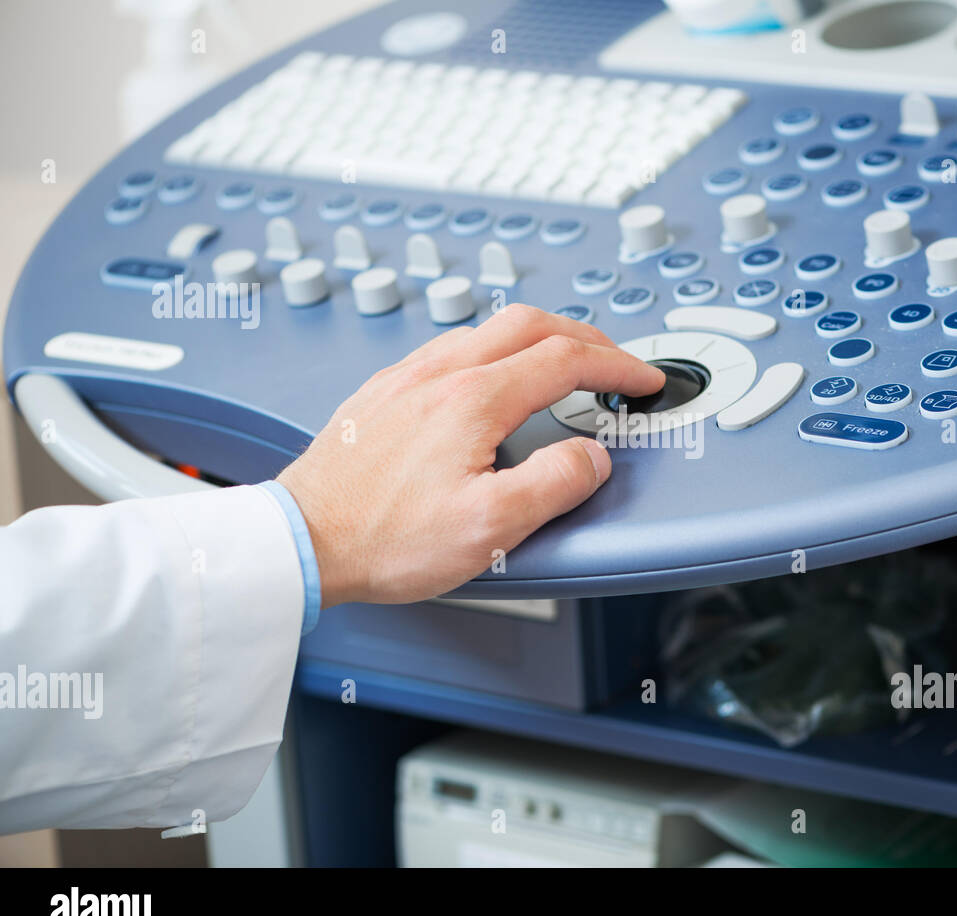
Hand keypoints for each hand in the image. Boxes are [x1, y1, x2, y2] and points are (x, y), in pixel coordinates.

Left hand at [276, 304, 664, 606]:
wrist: (302, 540)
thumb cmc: (384, 539)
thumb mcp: (490, 529)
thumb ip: (555, 484)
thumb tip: (591, 456)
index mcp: (472, 400)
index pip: (567, 359)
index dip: (618, 365)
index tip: (642, 378)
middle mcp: (437, 374)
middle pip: (530, 323)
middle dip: (585, 335)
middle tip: (613, 360)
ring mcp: (406, 378)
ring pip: (487, 328)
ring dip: (538, 337)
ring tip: (561, 365)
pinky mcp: (383, 393)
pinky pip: (451, 347)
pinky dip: (493, 350)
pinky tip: (491, 380)